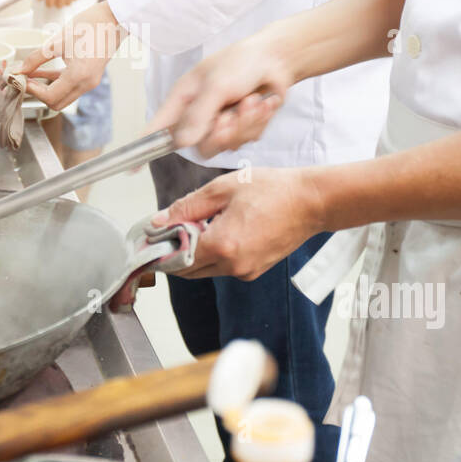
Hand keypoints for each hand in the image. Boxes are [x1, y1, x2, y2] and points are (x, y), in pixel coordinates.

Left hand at [18, 2, 123, 110]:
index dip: (32, 90)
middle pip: (57, 103)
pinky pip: (70, 86)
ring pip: (63, 96)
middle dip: (38, 94)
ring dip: (46, 88)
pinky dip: (56, 82)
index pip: (50, 96)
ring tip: (29, 75)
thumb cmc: (89, 25)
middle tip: (24, 80)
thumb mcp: (57, 41)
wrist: (113, 18)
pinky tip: (41, 72)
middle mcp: (86, 83)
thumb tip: (20, 69)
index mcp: (79, 76)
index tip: (21, 79)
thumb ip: (35, 58)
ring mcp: (90, 82)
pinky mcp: (90, 76)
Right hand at [148, 35, 293, 157]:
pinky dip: (257, 122)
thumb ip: (199, 115)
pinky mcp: (242, 129)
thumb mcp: (216, 85)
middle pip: (198, 146)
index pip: (158, 128)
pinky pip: (246, 141)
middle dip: (220, 133)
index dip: (146, 147)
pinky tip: (262, 103)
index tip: (131, 168)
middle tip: (230, 115)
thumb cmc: (241, 62)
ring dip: (244, 124)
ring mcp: (221, 123)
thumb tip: (182, 143)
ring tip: (251, 101)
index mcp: (184, 100)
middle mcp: (199, 115)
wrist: (276, 60)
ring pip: (225, 146)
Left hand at [151, 168, 324, 280]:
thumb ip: (186, 207)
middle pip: (187, 269)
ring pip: (203, 269)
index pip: (176, 258)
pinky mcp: (253, 271)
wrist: (310, 202)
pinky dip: (212, 253)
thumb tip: (158, 221)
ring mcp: (245, 272)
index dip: (159, 248)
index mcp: (223, 245)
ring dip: (193, 252)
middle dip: (173, 252)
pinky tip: (218, 230)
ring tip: (198, 224)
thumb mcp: (222, 188)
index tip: (150, 237)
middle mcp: (233, 266)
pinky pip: (222, 267)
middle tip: (168, 229)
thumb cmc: (272, 190)